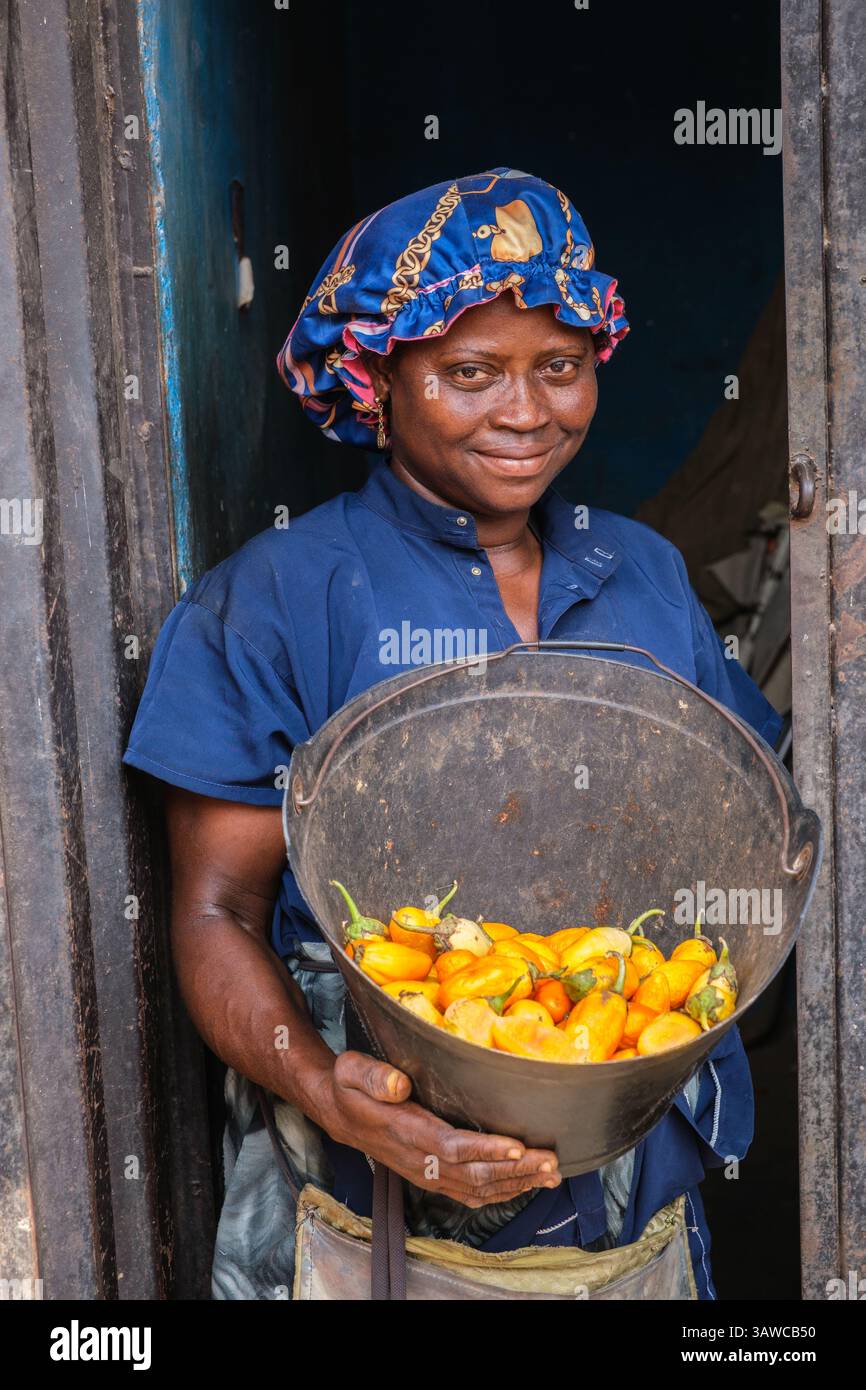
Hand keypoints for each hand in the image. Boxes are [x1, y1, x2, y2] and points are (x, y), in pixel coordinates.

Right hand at [314, 1051, 561, 1207]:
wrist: (339, 1113)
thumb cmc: (351, 1086)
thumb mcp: (352, 1069)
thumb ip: (375, 1075)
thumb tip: (399, 1083)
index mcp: (404, 1131)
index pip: (450, 1147)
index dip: (485, 1149)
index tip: (517, 1146)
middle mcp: (419, 1159)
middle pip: (473, 1172)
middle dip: (516, 1169)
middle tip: (551, 1161)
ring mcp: (427, 1172)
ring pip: (477, 1187)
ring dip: (517, 1183)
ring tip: (551, 1174)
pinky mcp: (433, 1176)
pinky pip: (470, 1193)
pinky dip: (502, 1192)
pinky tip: (526, 1185)